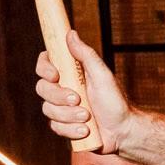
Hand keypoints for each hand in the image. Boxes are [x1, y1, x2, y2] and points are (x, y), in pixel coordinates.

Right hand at [36, 28, 132, 151]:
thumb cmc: (115, 101)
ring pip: (48, 110)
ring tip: (87, 117)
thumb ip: (86, 55)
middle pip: (42, 88)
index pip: (44, 65)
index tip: (55, 75)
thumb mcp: (102, 75)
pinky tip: (85, 130)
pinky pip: (55, 127)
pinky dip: (70, 129)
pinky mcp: (64, 126)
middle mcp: (62, 89)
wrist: (122, 131)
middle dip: (59, 97)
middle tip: (78, 99)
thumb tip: (70, 33)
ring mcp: (61, 108)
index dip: (44, 68)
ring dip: (68, 115)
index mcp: (69, 74)